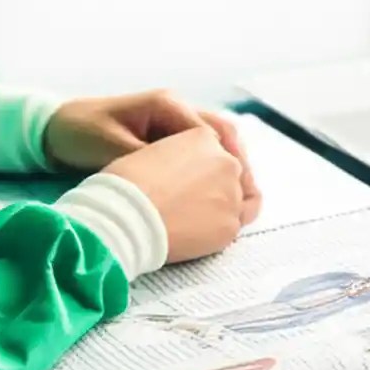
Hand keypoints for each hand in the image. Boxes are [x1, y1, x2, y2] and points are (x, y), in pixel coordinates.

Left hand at [44, 90, 261, 220]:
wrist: (56, 129)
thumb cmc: (80, 133)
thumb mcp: (111, 148)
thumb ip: (147, 161)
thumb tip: (180, 182)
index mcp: (166, 104)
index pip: (209, 130)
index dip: (225, 160)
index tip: (235, 188)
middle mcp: (176, 109)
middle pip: (223, 132)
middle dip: (238, 163)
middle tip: (248, 197)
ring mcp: (174, 123)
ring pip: (216, 142)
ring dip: (228, 167)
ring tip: (238, 199)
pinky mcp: (167, 139)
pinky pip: (200, 151)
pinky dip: (211, 170)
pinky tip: (214, 195)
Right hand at [104, 127, 246, 262]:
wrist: (126, 216)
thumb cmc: (126, 184)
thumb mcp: (150, 152)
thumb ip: (175, 156)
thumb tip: (180, 176)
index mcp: (203, 137)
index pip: (218, 150)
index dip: (209, 166)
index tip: (196, 181)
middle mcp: (225, 161)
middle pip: (233, 173)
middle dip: (220, 185)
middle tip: (199, 201)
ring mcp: (232, 193)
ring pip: (242, 199)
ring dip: (226, 205)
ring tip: (202, 218)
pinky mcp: (230, 225)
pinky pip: (237, 225)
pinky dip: (224, 227)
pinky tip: (206, 232)